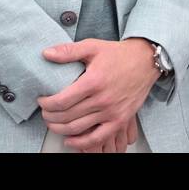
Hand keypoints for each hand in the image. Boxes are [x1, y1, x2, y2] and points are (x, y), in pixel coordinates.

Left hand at [38, 38, 159, 151]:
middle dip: (49, 116)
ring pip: (77, 128)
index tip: (42, 100)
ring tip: (53, 122)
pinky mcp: (120, 120)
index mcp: (93, 81)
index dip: (46, 104)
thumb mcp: (93, 46)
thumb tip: (46, 54)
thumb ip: (68, 51)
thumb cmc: (119, 54)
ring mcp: (112, 112)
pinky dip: (81, 143)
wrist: (146, 61)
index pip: (61, 101)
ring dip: (59, 128)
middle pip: (66, 116)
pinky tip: (70, 139)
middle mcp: (102, 99)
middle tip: (45, 111)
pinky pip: (97, 138)